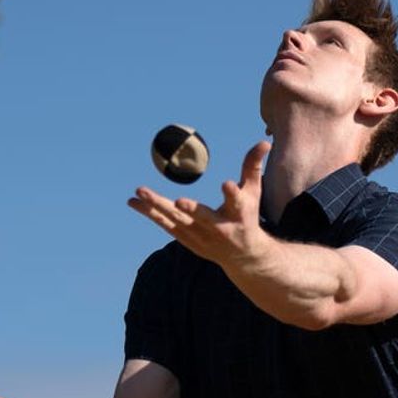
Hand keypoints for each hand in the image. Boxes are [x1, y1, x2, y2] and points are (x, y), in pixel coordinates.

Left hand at [128, 140, 270, 268]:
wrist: (242, 256)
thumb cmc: (248, 216)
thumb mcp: (254, 192)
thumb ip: (253, 167)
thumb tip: (264, 141)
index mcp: (238, 215)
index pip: (236, 202)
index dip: (232, 194)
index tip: (227, 184)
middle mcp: (219, 228)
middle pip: (201, 217)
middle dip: (189, 209)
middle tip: (177, 200)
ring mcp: (200, 237)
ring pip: (176, 221)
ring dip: (157, 207)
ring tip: (139, 191)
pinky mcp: (186, 240)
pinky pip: (164, 225)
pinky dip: (149, 214)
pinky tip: (133, 202)